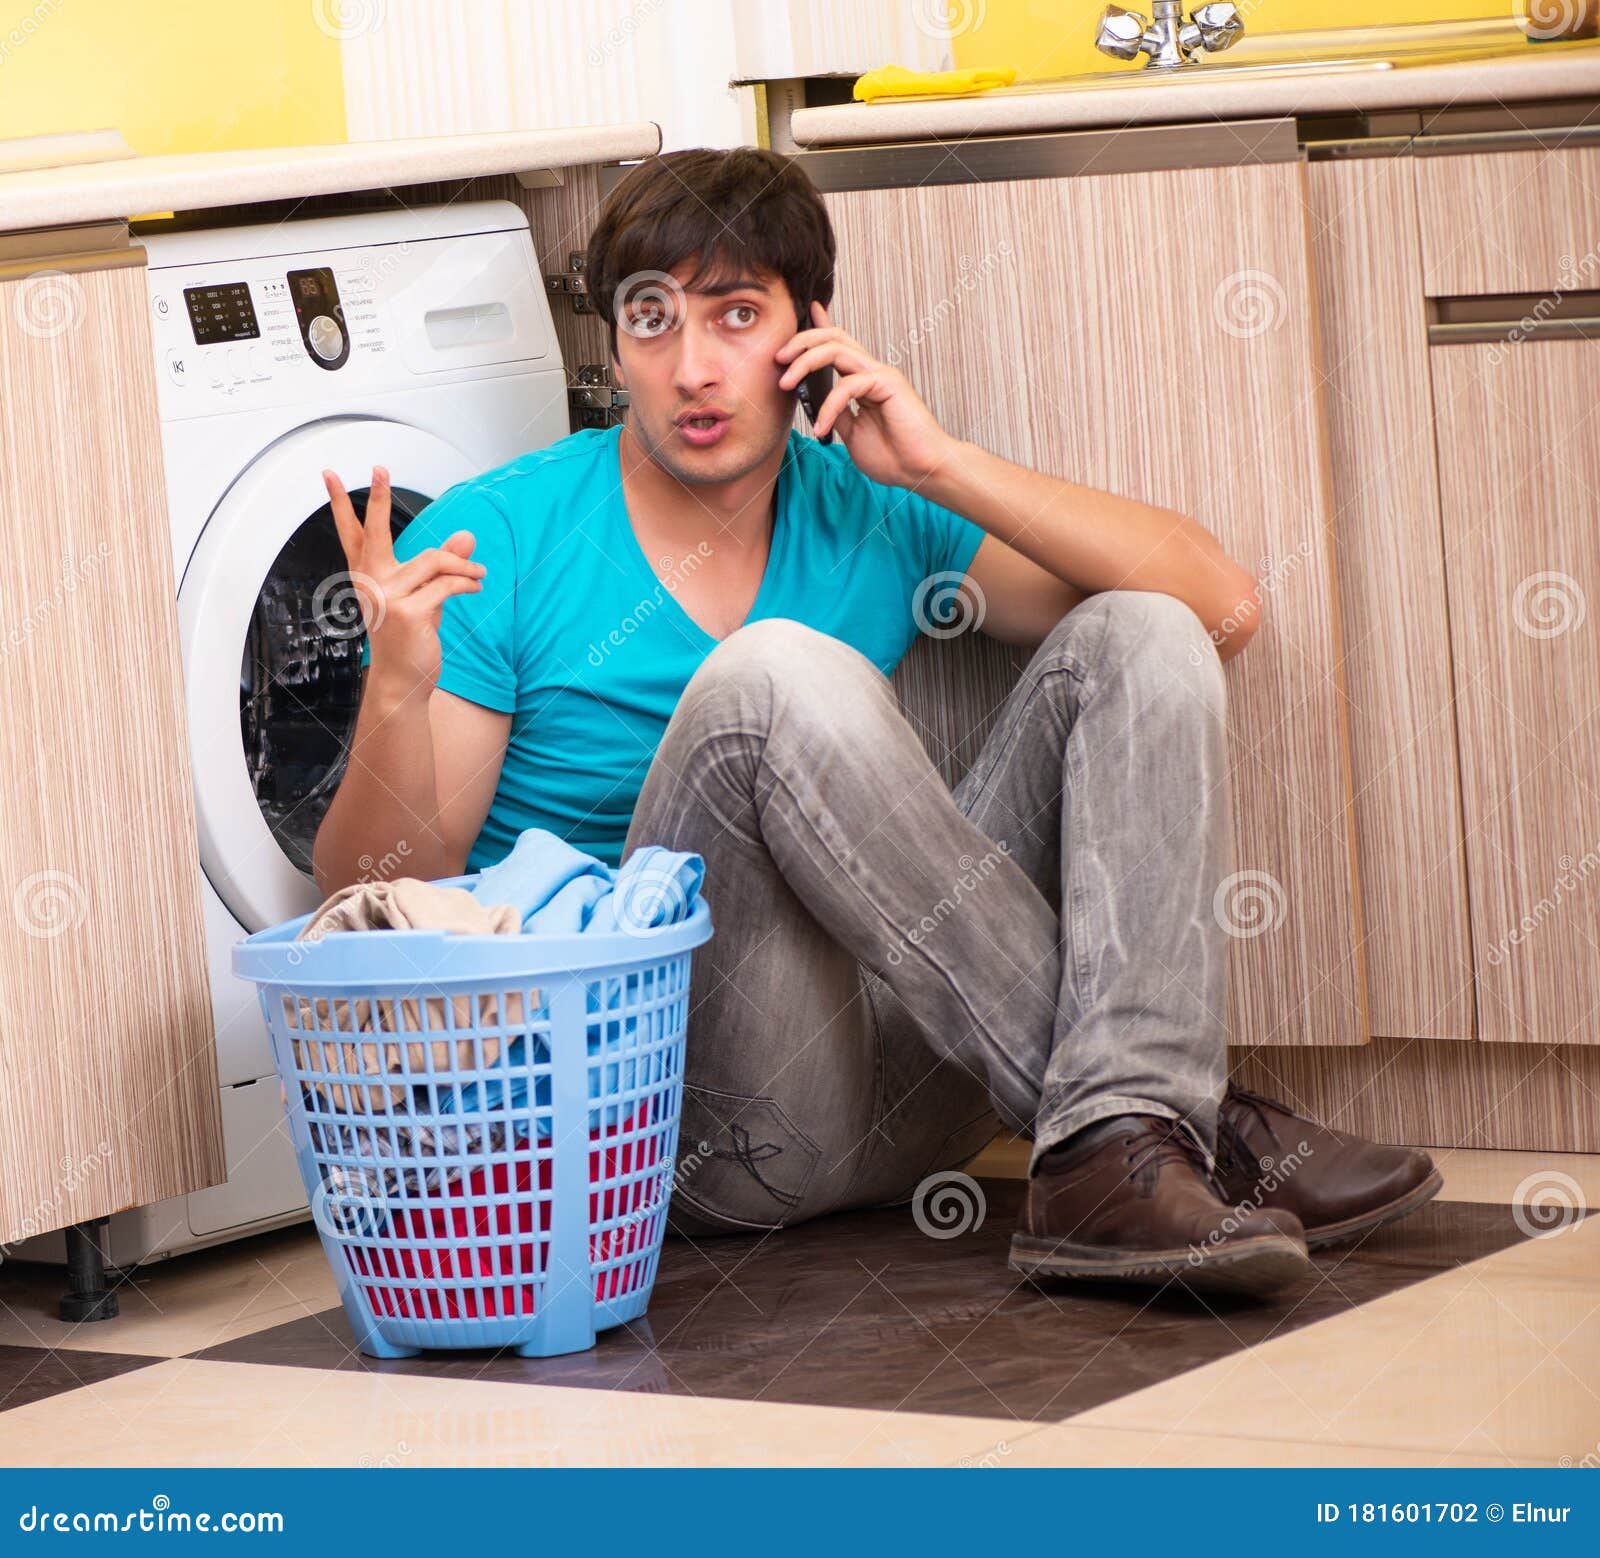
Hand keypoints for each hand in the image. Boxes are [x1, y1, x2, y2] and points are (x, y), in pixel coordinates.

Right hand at [323, 465, 484, 696]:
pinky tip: (477, 587)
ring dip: (464, 567)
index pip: (351, 533)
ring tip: (479, 575)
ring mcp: (387, 597)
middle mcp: (372, 583)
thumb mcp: (426, 595)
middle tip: (378, 469)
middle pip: (374, 531)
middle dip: (375, 497)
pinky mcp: (408, 612)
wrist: (403, 680)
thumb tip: (466, 536)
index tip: (329, 474)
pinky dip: (467, 583)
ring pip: (434, 560)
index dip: (339, 503)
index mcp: (369, 576)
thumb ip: (442, 565)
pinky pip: (447, 584)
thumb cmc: (410, 638)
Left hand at [775, 302, 958, 488]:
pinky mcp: (888, 383)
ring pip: (836, 349)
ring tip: (786, 383)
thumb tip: (816, 403)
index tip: (808, 310)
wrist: (920, 471)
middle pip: (832, 337)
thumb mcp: (852, 433)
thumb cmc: (892, 457)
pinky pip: (848, 385)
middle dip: (801, 342)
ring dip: (804, 362)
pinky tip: (821, 427)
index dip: (822, 325)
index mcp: (863, 380)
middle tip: (778, 358)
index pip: (838, 344)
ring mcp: (880, 374)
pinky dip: (829, 406)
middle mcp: (871, 371)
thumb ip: (837, 413)